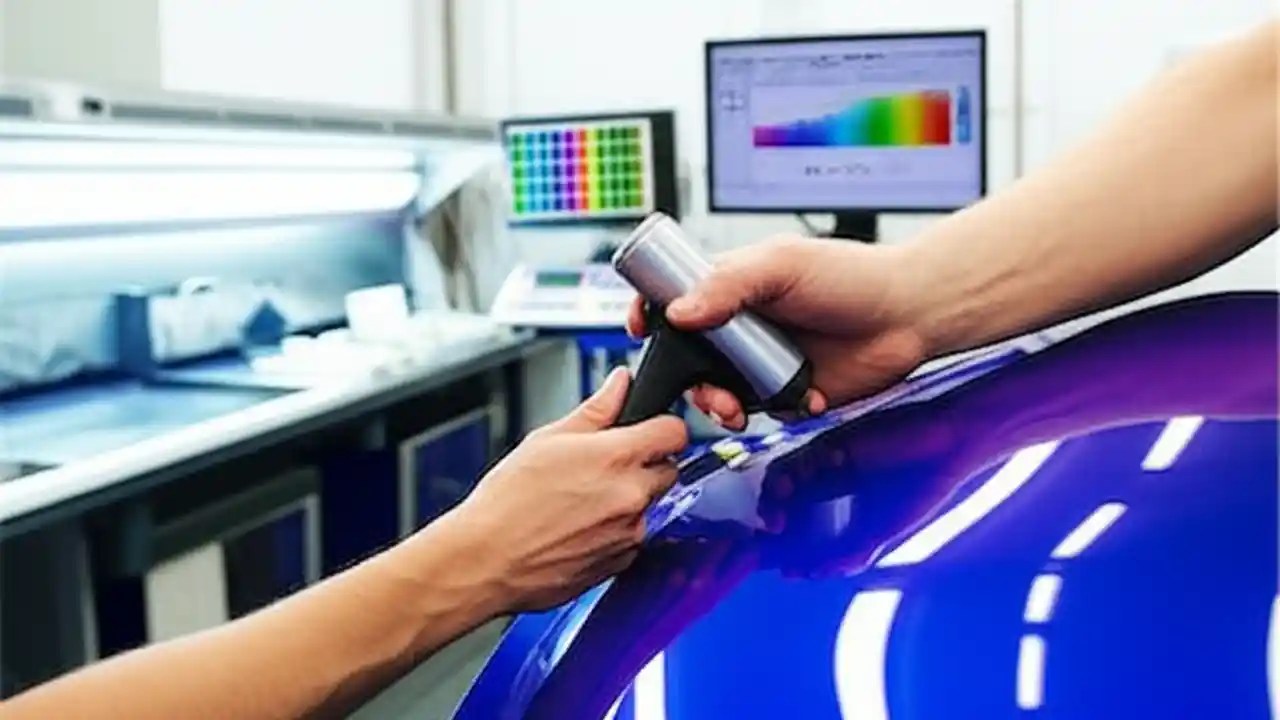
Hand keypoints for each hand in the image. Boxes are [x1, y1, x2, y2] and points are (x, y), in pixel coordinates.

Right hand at [443, 368, 687, 612]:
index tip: (647, 429)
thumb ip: (596, 409)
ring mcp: (629, 533)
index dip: (661, 426)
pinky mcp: (621, 562)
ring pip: (649, 504)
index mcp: (616, 457)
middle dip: (645, 463)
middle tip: (604, 466)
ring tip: (581, 500)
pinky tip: (579, 526)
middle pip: (668, 469)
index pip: (675, 432)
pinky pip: (633, 537)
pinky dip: (615, 530)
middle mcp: (631, 496)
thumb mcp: (547, 439)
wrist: (486, 560)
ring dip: (628, 498)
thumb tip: (620, 384)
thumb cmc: (507, 501)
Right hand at [627, 236, 928, 428]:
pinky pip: (761, 411)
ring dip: (720, 405)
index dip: (653, 314)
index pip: (674, 300)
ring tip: (739, 408)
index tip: (642, 328)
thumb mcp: (782, 266)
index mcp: (731, 287)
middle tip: (708, 390)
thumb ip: (728, 284)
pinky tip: (800, 398)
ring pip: (717, 391)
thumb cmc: (850, 276)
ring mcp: (761, 361)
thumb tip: (679, 312)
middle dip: (687, 379)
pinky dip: (771, 411)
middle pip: (688, 357)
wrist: (908, 315)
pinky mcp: (786, 392)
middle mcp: (740, 326)